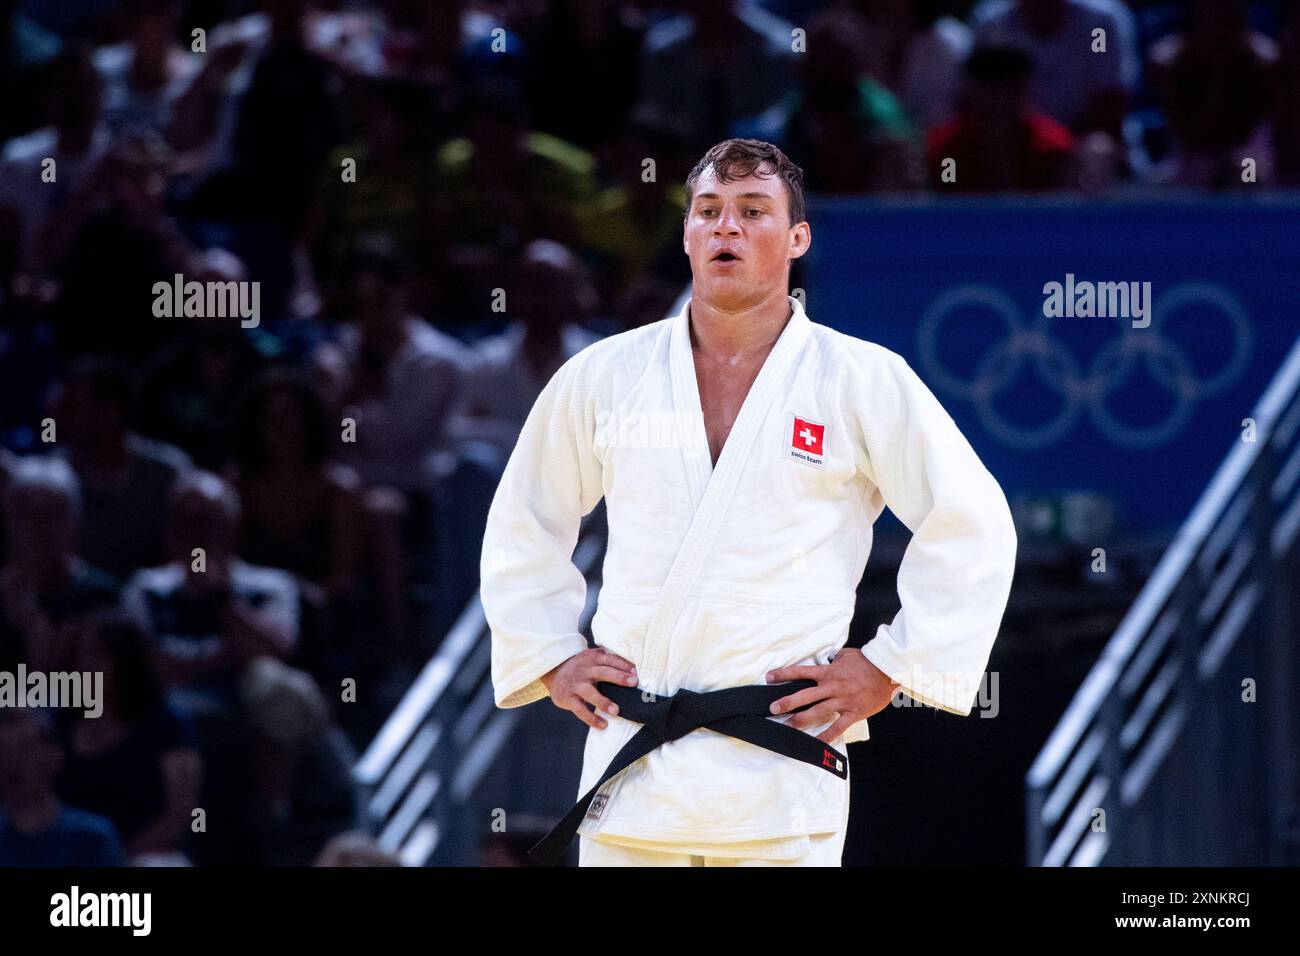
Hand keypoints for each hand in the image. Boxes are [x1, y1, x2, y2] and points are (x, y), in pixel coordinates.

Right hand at [540, 647, 637, 730]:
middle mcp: (585, 670)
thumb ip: (609, 661)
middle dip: (619, 677)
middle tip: (634, 683)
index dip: (624, 665)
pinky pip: (580, 710)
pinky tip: (603, 725)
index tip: (636, 672)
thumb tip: (636, 671)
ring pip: (590, 692)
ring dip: (603, 701)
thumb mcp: (593, 658)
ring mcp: (576, 684)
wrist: (555, 672)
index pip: (611, 659)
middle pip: (603, 672)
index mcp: (593, 658)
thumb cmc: (582, 668)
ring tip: (616, 710)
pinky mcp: (569, 699)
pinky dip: (591, 719)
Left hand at [766, 648, 900, 743]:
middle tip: (772, 708)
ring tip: (788, 726)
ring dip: (801, 720)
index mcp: (828, 672)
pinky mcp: (853, 713)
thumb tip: (824, 660)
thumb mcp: (845, 655)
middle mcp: (832, 687)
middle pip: (805, 695)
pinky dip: (827, 737)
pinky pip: (838, 727)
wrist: (887, 670)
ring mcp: (842, 701)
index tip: (769, 678)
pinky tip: (816, 744)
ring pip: (818, 712)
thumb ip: (832, 660)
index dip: (783, 674)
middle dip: (787, 702)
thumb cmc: (867, 662)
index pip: (801, 671)